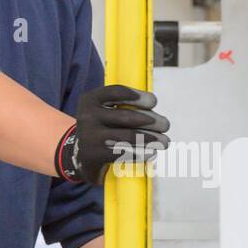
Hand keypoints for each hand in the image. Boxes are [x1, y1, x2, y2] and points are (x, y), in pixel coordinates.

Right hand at [55, 85, 169, 184]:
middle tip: (166, 125)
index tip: (154, 101)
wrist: (81, 155)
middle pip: (126, 116)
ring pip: (127, 136)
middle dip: (151, 121)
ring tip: (164, 141)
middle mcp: (87, 116)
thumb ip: (125, 108)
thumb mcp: (104, 112)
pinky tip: (151, 152)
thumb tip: (156, 114)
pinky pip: (123, 153)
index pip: (115, 92)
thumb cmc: (102, 129)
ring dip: (151, 138)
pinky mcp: (94, 155)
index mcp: (90, 100)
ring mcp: (89, 136)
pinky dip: (140, 153)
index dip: (136, 96)